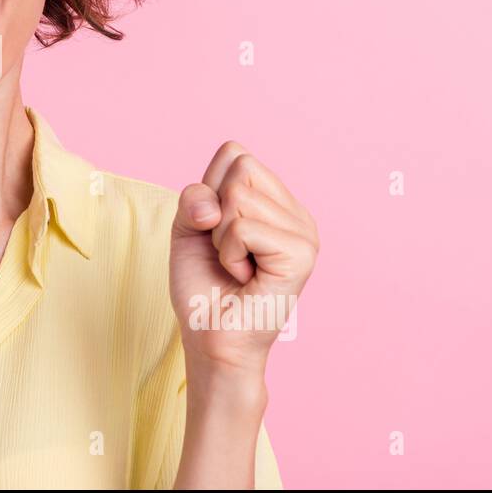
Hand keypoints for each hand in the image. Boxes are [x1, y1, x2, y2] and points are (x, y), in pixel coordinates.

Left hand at [168, 141, 318, 375]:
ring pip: (238, 196)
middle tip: (226, 252)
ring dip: (220, 238)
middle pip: (239, 168)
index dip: (209, 189)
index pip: (235, 154)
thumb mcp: (187, 228)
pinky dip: (228, 253)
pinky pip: (242, 227)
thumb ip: (194, 197)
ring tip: (235, 266)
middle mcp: (296, 213)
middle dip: (214, 212)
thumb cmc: (203, 287)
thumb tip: (213, 203)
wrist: (210, 338)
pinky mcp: (301, 254)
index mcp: (276, 202)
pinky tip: (244, 278)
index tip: (214, 231)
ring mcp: (304, 232)